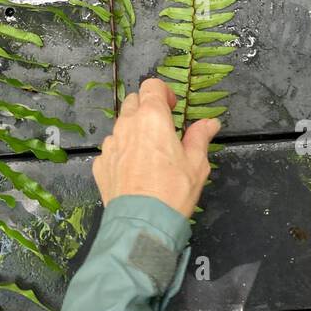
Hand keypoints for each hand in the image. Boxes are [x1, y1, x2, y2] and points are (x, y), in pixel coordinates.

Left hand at [92, 78, 220, 219]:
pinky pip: (111, 149)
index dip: (163, 93)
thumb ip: (200, 137)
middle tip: (162, 129)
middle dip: (147, 108)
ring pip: (120, 126)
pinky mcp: (100, 164)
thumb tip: (210, 123)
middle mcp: (126, 125)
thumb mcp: (196, 164)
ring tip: (148, 155)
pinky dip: (122, 153)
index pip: (151, 86)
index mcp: (152, 118)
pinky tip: (133, 173)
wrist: (142, 224)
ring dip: (133, 131)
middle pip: (133, 101)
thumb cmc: (173, 190)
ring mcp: (110, 144)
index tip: (173, 109)